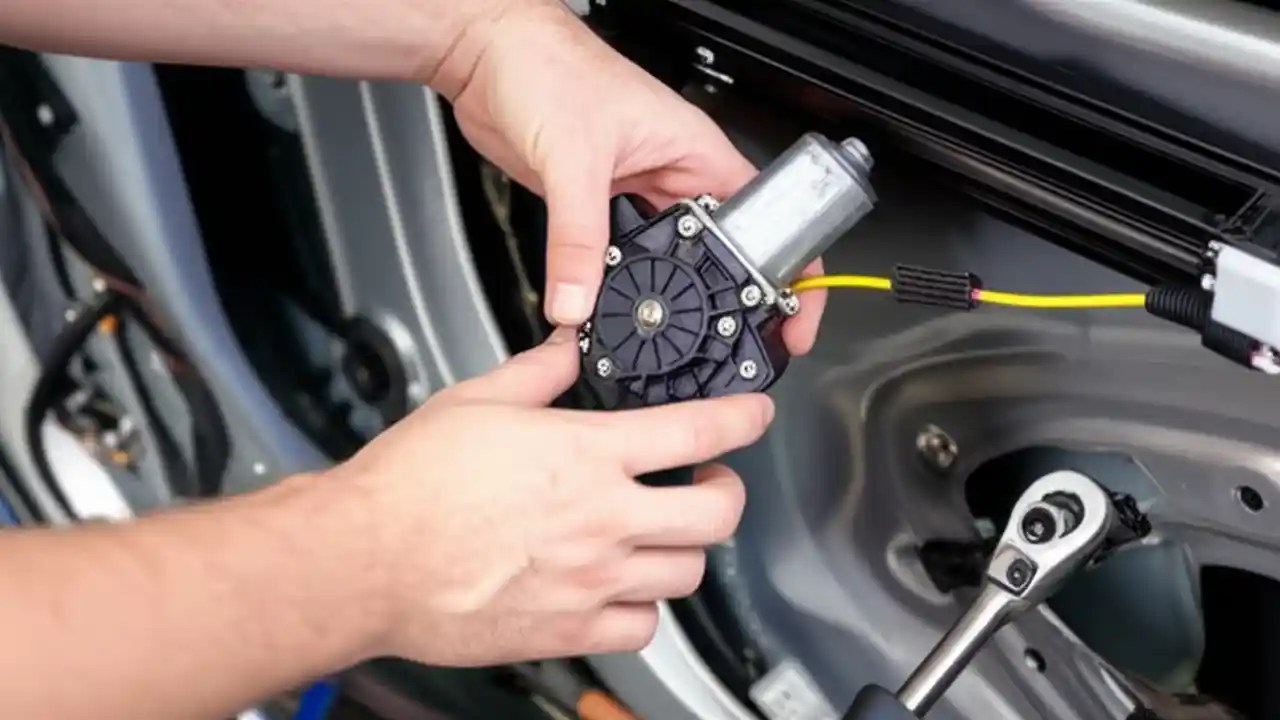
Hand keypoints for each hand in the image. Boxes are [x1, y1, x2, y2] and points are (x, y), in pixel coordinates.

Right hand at [329, 329, 773, 665]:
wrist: (364, 561)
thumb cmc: (409, 486)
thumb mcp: (476, 401)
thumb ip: (537, 372)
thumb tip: (565, 345)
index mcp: (585, 454)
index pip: (695, 431)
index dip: (741, 419)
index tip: (753, 415)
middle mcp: (602, 519)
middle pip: (715, 515)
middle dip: (728, 492)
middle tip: (712, 482)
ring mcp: (591, 581)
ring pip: (685, 575)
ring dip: (683, 550)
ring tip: (662, 535)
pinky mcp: (568, 629)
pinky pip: (641, 628)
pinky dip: (642, 610)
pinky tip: (622, 591)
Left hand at [444, 1, 825, 354]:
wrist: (489, 55)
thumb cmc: (548, 68)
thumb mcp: (573, 159)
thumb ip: (576, 237)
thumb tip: (577, 301)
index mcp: (696, 153)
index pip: (766, 221)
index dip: (789, 271)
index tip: (792, 319)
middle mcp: (673, 176)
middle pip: (718, 253)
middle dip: (723, 300)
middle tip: (727, 346)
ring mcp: (635, 193)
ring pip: (664, 261)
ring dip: (659, 294)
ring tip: (663, 335)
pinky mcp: (597, 206)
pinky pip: (618, 258)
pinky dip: (613, 285)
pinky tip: (606, 305)